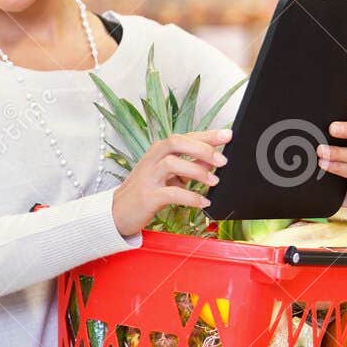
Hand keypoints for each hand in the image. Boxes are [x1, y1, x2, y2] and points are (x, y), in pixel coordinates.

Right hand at [112, 129, 231, 237]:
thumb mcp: (170, 177)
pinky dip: (190, 197)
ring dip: (197, 171)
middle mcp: (152, 159)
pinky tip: (203, 202)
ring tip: (214, 181)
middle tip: (222, 160)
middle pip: (176, 142)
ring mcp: (148, 177)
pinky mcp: (148, 197)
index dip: (207, 135)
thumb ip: (190, 168)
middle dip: (201, 148)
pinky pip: (171, 193)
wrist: (119, 212)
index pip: (185, 136)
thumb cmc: (147, 191)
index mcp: (159, 151)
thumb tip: (213, 162)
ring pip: (172, 163)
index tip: (228, 134)